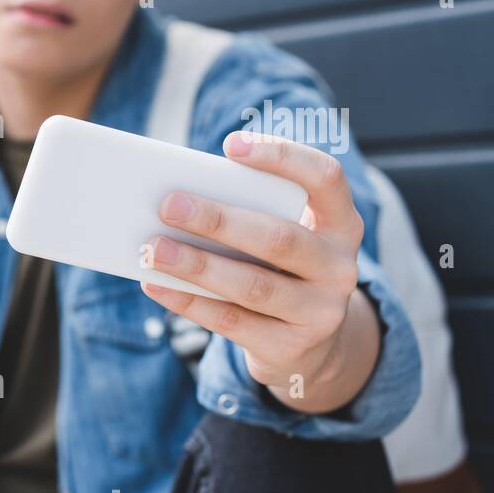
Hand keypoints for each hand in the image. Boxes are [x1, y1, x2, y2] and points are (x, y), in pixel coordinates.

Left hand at [140, 131, 378, 412]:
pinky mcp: (289, 348)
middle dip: (219, 220)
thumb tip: (176, 200)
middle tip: (168, 203)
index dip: (283, 157)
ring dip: (197, 265)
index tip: (230, 144)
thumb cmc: (277, 272)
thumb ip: (247, 215)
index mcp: (341, 224)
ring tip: (152, 248)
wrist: (308, 347)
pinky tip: (153, 283)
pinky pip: (230, 321)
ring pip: (252, 285)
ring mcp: (320, 312)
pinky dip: (187, 301)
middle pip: (278, 238)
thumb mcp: (279, 239)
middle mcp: (339, 267)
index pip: (325, 178)